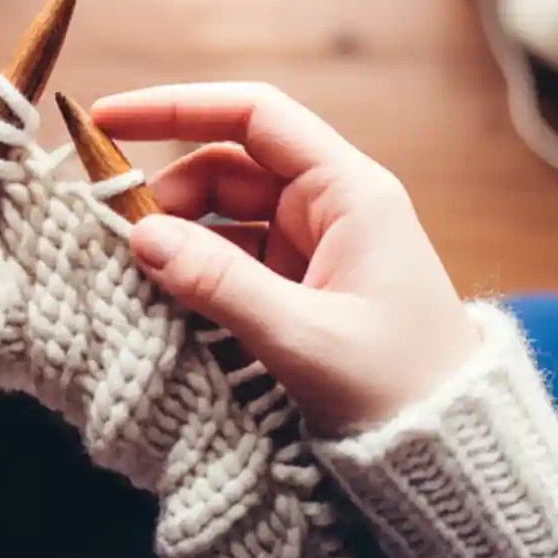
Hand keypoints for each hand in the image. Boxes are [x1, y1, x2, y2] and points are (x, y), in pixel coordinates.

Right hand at [92, 84, 479, 432]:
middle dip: (168, 193)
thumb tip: (141, 236)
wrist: (449, 450)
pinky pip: (235, 260)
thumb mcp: (303, 337)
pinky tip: (165, 301)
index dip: (178, 107)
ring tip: (132, 275)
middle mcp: (331, 206)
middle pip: (228, 167)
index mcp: (349, 193)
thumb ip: (220, 284)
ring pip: (225, 217)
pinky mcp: (303, 285)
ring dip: (178, 239)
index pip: (254, 116)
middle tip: (111, 233)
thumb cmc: (398, 387)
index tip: (108, 121)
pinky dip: (197, 274)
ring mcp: (316, 246)